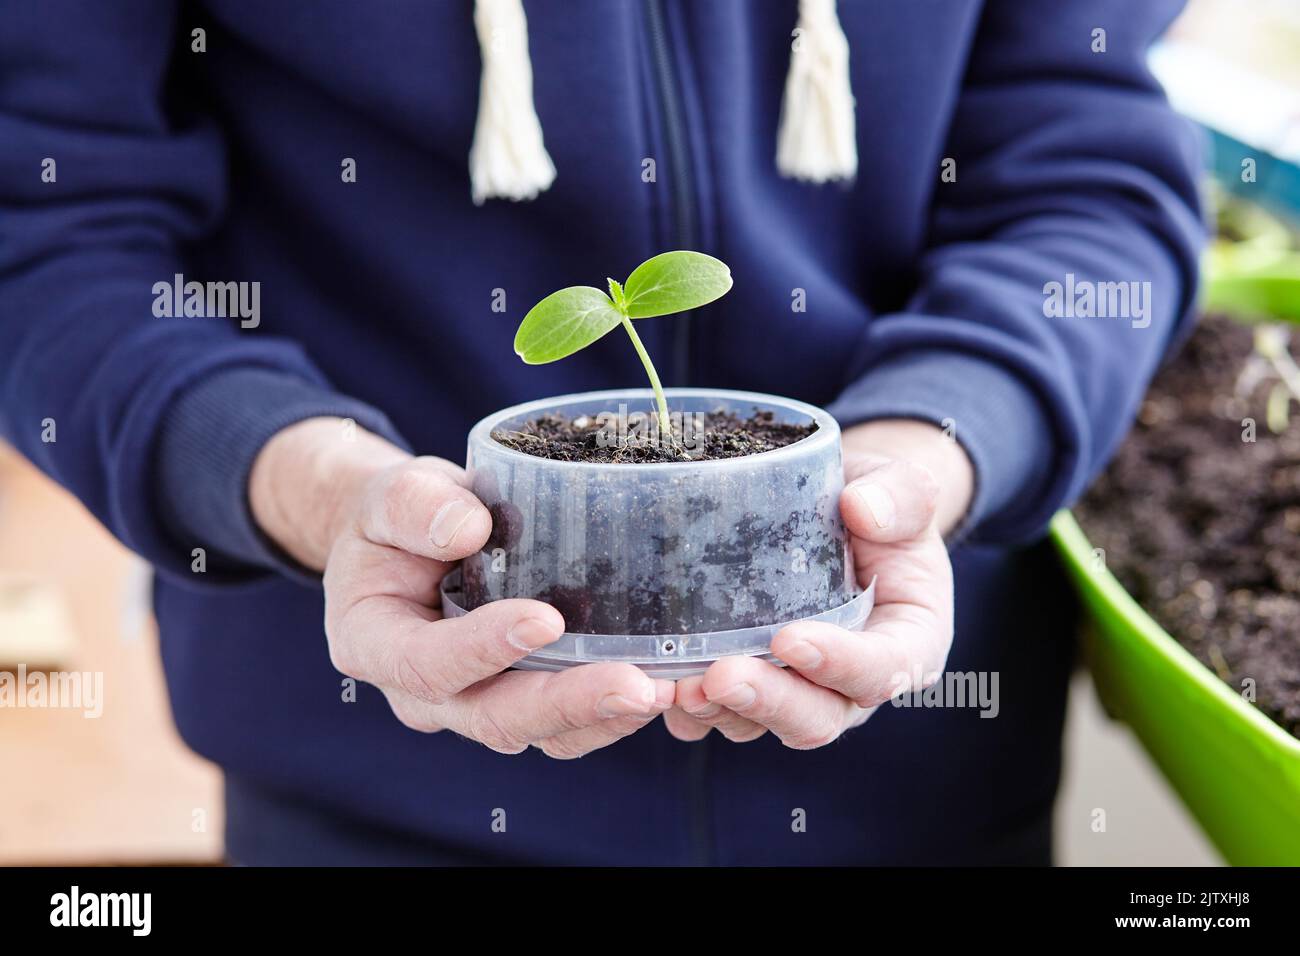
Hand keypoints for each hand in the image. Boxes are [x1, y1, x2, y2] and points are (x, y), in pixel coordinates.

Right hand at [250, 418, 673, 757]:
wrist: (411, 539)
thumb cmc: (397, 517)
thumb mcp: (389, 495)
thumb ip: (414, 506)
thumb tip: (467, 530)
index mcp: (375, 644)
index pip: (427, 663)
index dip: (482, 649)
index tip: (544, 619)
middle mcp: (424, 693)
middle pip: (494, 718)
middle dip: (567, 705)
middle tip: (633, 687)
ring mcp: (476, 703)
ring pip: (540, 731)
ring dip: (603, 717)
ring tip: (665, 692)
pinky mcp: (522, 695)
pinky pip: (568, 721)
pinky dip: (615, 709)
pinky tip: (665, 687)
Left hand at [663, 419, 971, 747]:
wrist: (839, 515)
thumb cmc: (875, 503)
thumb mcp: (900, 488)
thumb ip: (901, 495)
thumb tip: (863, 509)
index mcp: (907, 641)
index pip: (882, 668)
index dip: (839, 664)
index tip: (790, 638)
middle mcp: (854, 682)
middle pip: (818, 717)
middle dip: (768, 702)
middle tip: (719, 677)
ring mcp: (800, 690)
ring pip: (764, 724)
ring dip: (721, 712)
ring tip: (680, 687)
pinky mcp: (755, 687)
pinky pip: (723, 715)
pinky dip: (692, 711)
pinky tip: (659, 690)